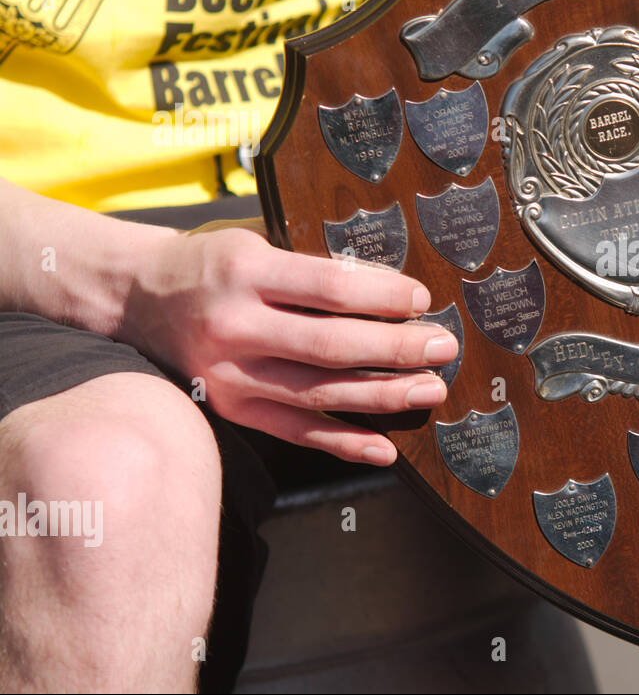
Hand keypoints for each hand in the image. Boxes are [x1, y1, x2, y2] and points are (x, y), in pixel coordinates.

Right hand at [118, 226, 457, 464]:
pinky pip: (295, 431)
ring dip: (383, 396)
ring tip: (431, 390)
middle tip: (444, 347)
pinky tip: (385, 449)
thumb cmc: (215, 265)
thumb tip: (394, 294)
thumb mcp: (256, 245)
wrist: (138, 297)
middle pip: (331, 345)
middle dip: (396, 348)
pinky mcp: (233, 408)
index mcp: (246, 272)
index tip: (422, 298)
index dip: (383, 295)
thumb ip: (313, 271)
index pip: (330, 288)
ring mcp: (231, 374)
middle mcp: (235, 326)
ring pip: (319, 393)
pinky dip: (343, 443)